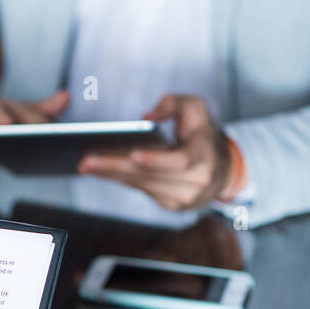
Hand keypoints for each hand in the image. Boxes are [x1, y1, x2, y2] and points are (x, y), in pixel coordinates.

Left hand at [78, 95, 237, 210]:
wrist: (222, 169)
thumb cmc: (203, 134)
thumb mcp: (196, 108)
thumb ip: (171, 103)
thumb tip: (145, 116)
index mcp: (204, 155)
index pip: (179, 161)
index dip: (156, 160)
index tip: (133, 154)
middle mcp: (195, 181)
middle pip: (150, 176)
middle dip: (116, 167)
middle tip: (87, 161)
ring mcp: (183, 197)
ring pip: (142, 185)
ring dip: (112, 175)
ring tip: (87, 165)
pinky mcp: (172, 205)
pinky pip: (141, 191)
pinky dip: (121, 180)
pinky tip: (102, 171)